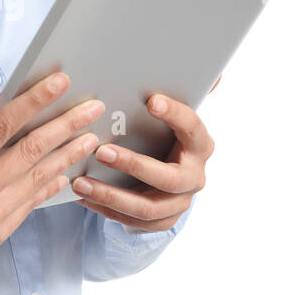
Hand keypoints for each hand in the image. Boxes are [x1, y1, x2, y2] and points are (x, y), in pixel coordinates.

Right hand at [0, 72, 102, 268]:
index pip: (3, 125)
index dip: (34, 101)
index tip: (59, 83)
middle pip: (31, 150)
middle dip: (66, 125)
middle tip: (92, 108)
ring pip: (39, 177)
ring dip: (68, 154)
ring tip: (91, 136)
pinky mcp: (0, 232)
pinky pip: (32, 202)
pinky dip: (50, 182)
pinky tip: (66, 168)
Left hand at [72, 92, 215, 231]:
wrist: (171, 178)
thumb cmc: (165, 138)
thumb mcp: (173, 118)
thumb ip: (182, 95)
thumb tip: (214, 72)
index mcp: (200, 146)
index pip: (192, 128)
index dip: (175, 115)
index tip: (151, 100)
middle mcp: (194, 177)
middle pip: (168, 177)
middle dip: (133, 165)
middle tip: (102, 151)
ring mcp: (179, 203)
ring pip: (146, 207)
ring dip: (110, 195)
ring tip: (80, 182)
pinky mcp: (161, 222)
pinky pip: (131, 221)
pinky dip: (104, 209)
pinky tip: (81, 197)